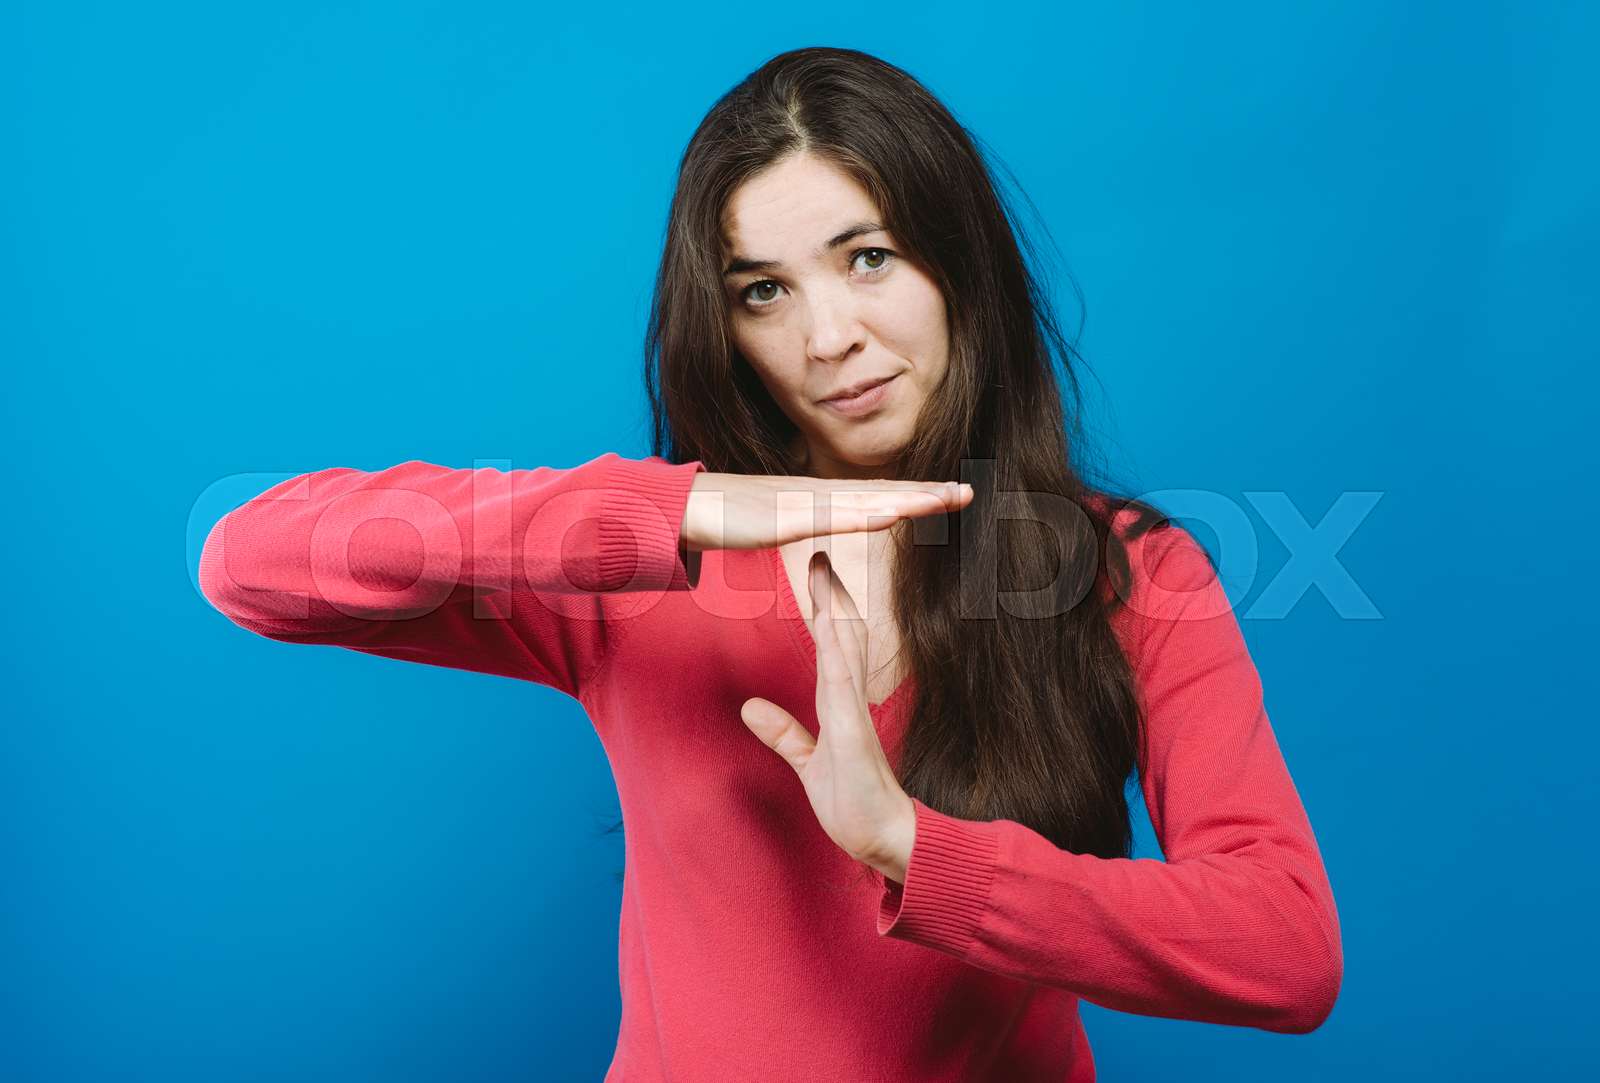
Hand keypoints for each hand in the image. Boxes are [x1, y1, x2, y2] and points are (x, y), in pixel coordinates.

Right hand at [680, 472, 971, 552]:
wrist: (677, 507)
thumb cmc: (722, 515)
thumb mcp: (774, 520)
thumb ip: (801, 520)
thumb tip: (823, 526)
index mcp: (817, 498)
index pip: (876, 495)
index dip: (915, 495)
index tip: (952, 496)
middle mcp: (815, 494)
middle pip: (880, 493)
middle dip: (925, 494)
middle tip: (969, 492)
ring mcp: (799, 504)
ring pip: (863, 502)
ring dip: (905, 500)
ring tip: (944, 499)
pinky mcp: (779, 518)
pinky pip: (826, 518)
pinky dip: (860, 516)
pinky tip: (888, 513)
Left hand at [738, 549, 915, 881]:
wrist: (889, 841)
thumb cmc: (857, 805)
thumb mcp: (809, 765)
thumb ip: (785, 735)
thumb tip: (750, 708)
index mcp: (838, 706)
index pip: (829, 648)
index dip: (821, 610)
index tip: (814, 574)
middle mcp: (848, 703)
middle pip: (840, 639)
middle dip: (830, 596)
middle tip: (820, 553)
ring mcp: (854, 716)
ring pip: (844, 653)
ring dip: (834, 613)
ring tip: (825, 574)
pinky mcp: (854, 737)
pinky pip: (844, 690)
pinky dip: (838, 658)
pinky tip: (833, 631)